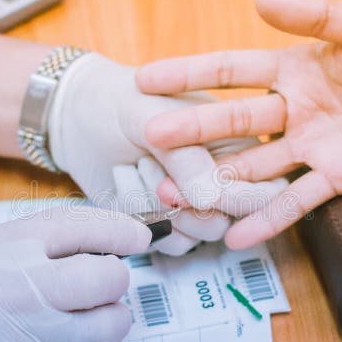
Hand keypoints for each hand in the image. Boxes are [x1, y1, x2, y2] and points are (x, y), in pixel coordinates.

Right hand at [0, 207, 150, 341]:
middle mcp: (14, 289)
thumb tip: (79, 246)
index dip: (118, 230)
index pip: (77, 226)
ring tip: (98, 318)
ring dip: (114, 319)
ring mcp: (25, 340)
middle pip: (105, 276)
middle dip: (116, 279)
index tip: (137, 238)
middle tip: (105, 285)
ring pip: (110, 323)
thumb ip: (17, 246)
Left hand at [49, 52, 284, 251]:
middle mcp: (225, 179)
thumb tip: (210, 199)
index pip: (264, 189)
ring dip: (158, 205)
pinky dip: (137, 213)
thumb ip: (186, 156)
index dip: (238, 198)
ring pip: (198, 236)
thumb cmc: (125, 101)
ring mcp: (196, 204)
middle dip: (191, 208)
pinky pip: (165, 240)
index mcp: (240, 145)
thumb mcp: (155, 115)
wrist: (77, 114)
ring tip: (138, 163)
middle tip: (160, 185)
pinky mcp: (167, 222)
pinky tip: (123, 177)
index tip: (202, 191)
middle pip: (232, 220)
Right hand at [137, 0, 341, 247]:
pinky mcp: (336, 178)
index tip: (146, 80)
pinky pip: (296, 201)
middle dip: (192, 128)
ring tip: (178, 194)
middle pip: (232, 120)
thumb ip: (317, 15)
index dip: (188, 74)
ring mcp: (312, 147)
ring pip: (254, 165)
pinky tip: (235, 236)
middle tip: (151, 136)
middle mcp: (295, 109)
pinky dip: (267, 219)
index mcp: (296, 68)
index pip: (232, 69)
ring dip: (218, 179)